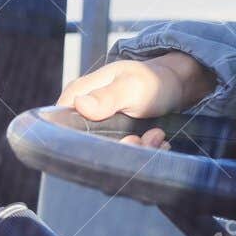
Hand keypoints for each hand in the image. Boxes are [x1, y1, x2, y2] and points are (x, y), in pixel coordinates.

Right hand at [56, 52, 215, 148]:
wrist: (173, 85)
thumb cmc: (150, 80)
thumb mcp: (131, 85)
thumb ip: (107, 96)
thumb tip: (79, 104)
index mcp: (77, 95)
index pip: (62, 126)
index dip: (86, 141)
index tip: (122, 140)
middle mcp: (83, 113)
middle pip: (88, 145)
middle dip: (120, 148)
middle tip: (142, 139)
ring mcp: (99, 128)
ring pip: (109, 153)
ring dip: (137, 150)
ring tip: (156, 136)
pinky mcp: (115, 140)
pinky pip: (124, 156)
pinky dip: (144, 152)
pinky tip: (158, 141)